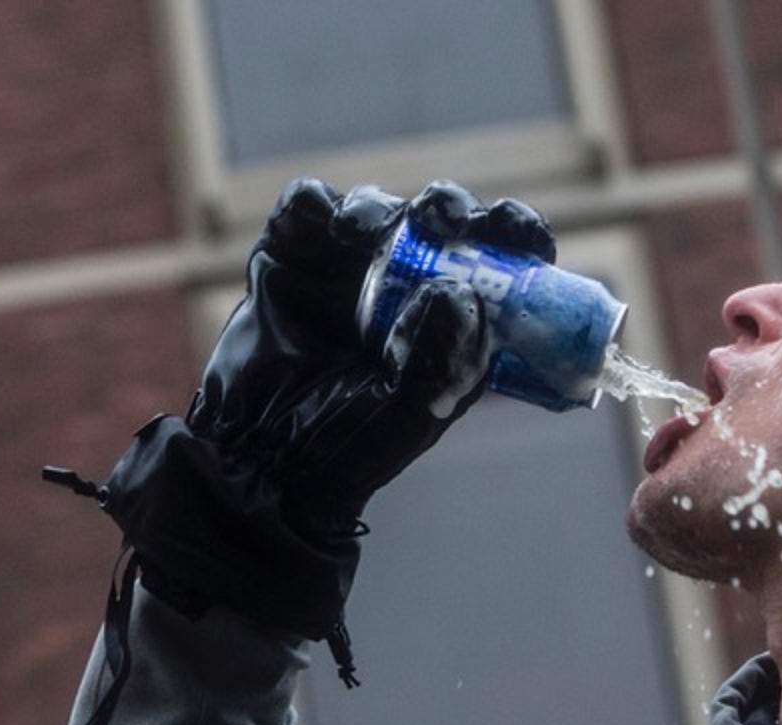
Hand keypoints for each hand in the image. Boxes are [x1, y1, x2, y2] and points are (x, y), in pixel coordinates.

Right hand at [77, 179, 556, 682]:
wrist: (258, 463)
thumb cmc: (345, 450)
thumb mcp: (410, 413)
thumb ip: (438, 358)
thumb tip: (458, 291)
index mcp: (452, 322)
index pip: (500, 263)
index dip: (518, 238)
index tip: (523, 234)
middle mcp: (405, 286)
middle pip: (444, 222)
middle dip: (454, 208)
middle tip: (451, 219)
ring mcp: (347, 267)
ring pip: (380, 208)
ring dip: (386, 210)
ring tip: (373, 233)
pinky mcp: (290, 255)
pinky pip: (307, 207)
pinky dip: (320, 205)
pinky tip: (334, 227)